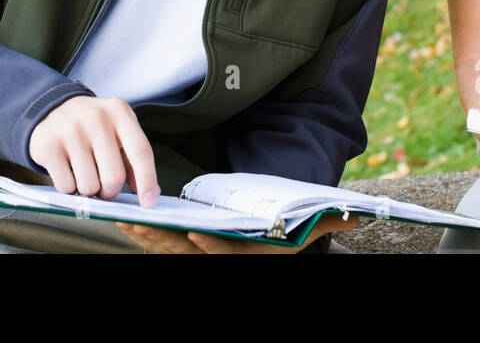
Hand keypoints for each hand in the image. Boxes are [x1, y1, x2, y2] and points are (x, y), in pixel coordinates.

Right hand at [28, 96, 159, 206]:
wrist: (51, 109)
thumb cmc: (91, 125)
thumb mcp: (117, 130)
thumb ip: (133, 160)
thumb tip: (151, 193)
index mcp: (119, 112)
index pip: (140, 151)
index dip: (147, 180)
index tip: (149, 202)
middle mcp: (96, 118)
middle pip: (114, 176)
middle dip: (111, 191)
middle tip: (104, 186)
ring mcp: (70, 131)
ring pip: (89, 186)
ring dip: (88, 189)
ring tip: (83, 173)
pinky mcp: (49, 146)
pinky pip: (66, 187)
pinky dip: (69, 188)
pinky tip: (67, 170)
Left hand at [113, 214, 360, 253]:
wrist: (261, 250)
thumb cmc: (281, 239)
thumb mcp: (303, 235)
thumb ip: (326, 224)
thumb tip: (357, 218)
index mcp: (242, 258)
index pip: (222, 254)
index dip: (208, 245)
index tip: (192, 231)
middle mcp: (216, 262)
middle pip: (185, 254)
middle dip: (162, 241)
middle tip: (143, 222)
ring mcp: (196, 258)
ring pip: (165, 251)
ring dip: (144, 237)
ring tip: (123, 217)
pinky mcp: (181, 251)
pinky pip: (157, 246)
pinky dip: (140, 234)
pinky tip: (122, 220)